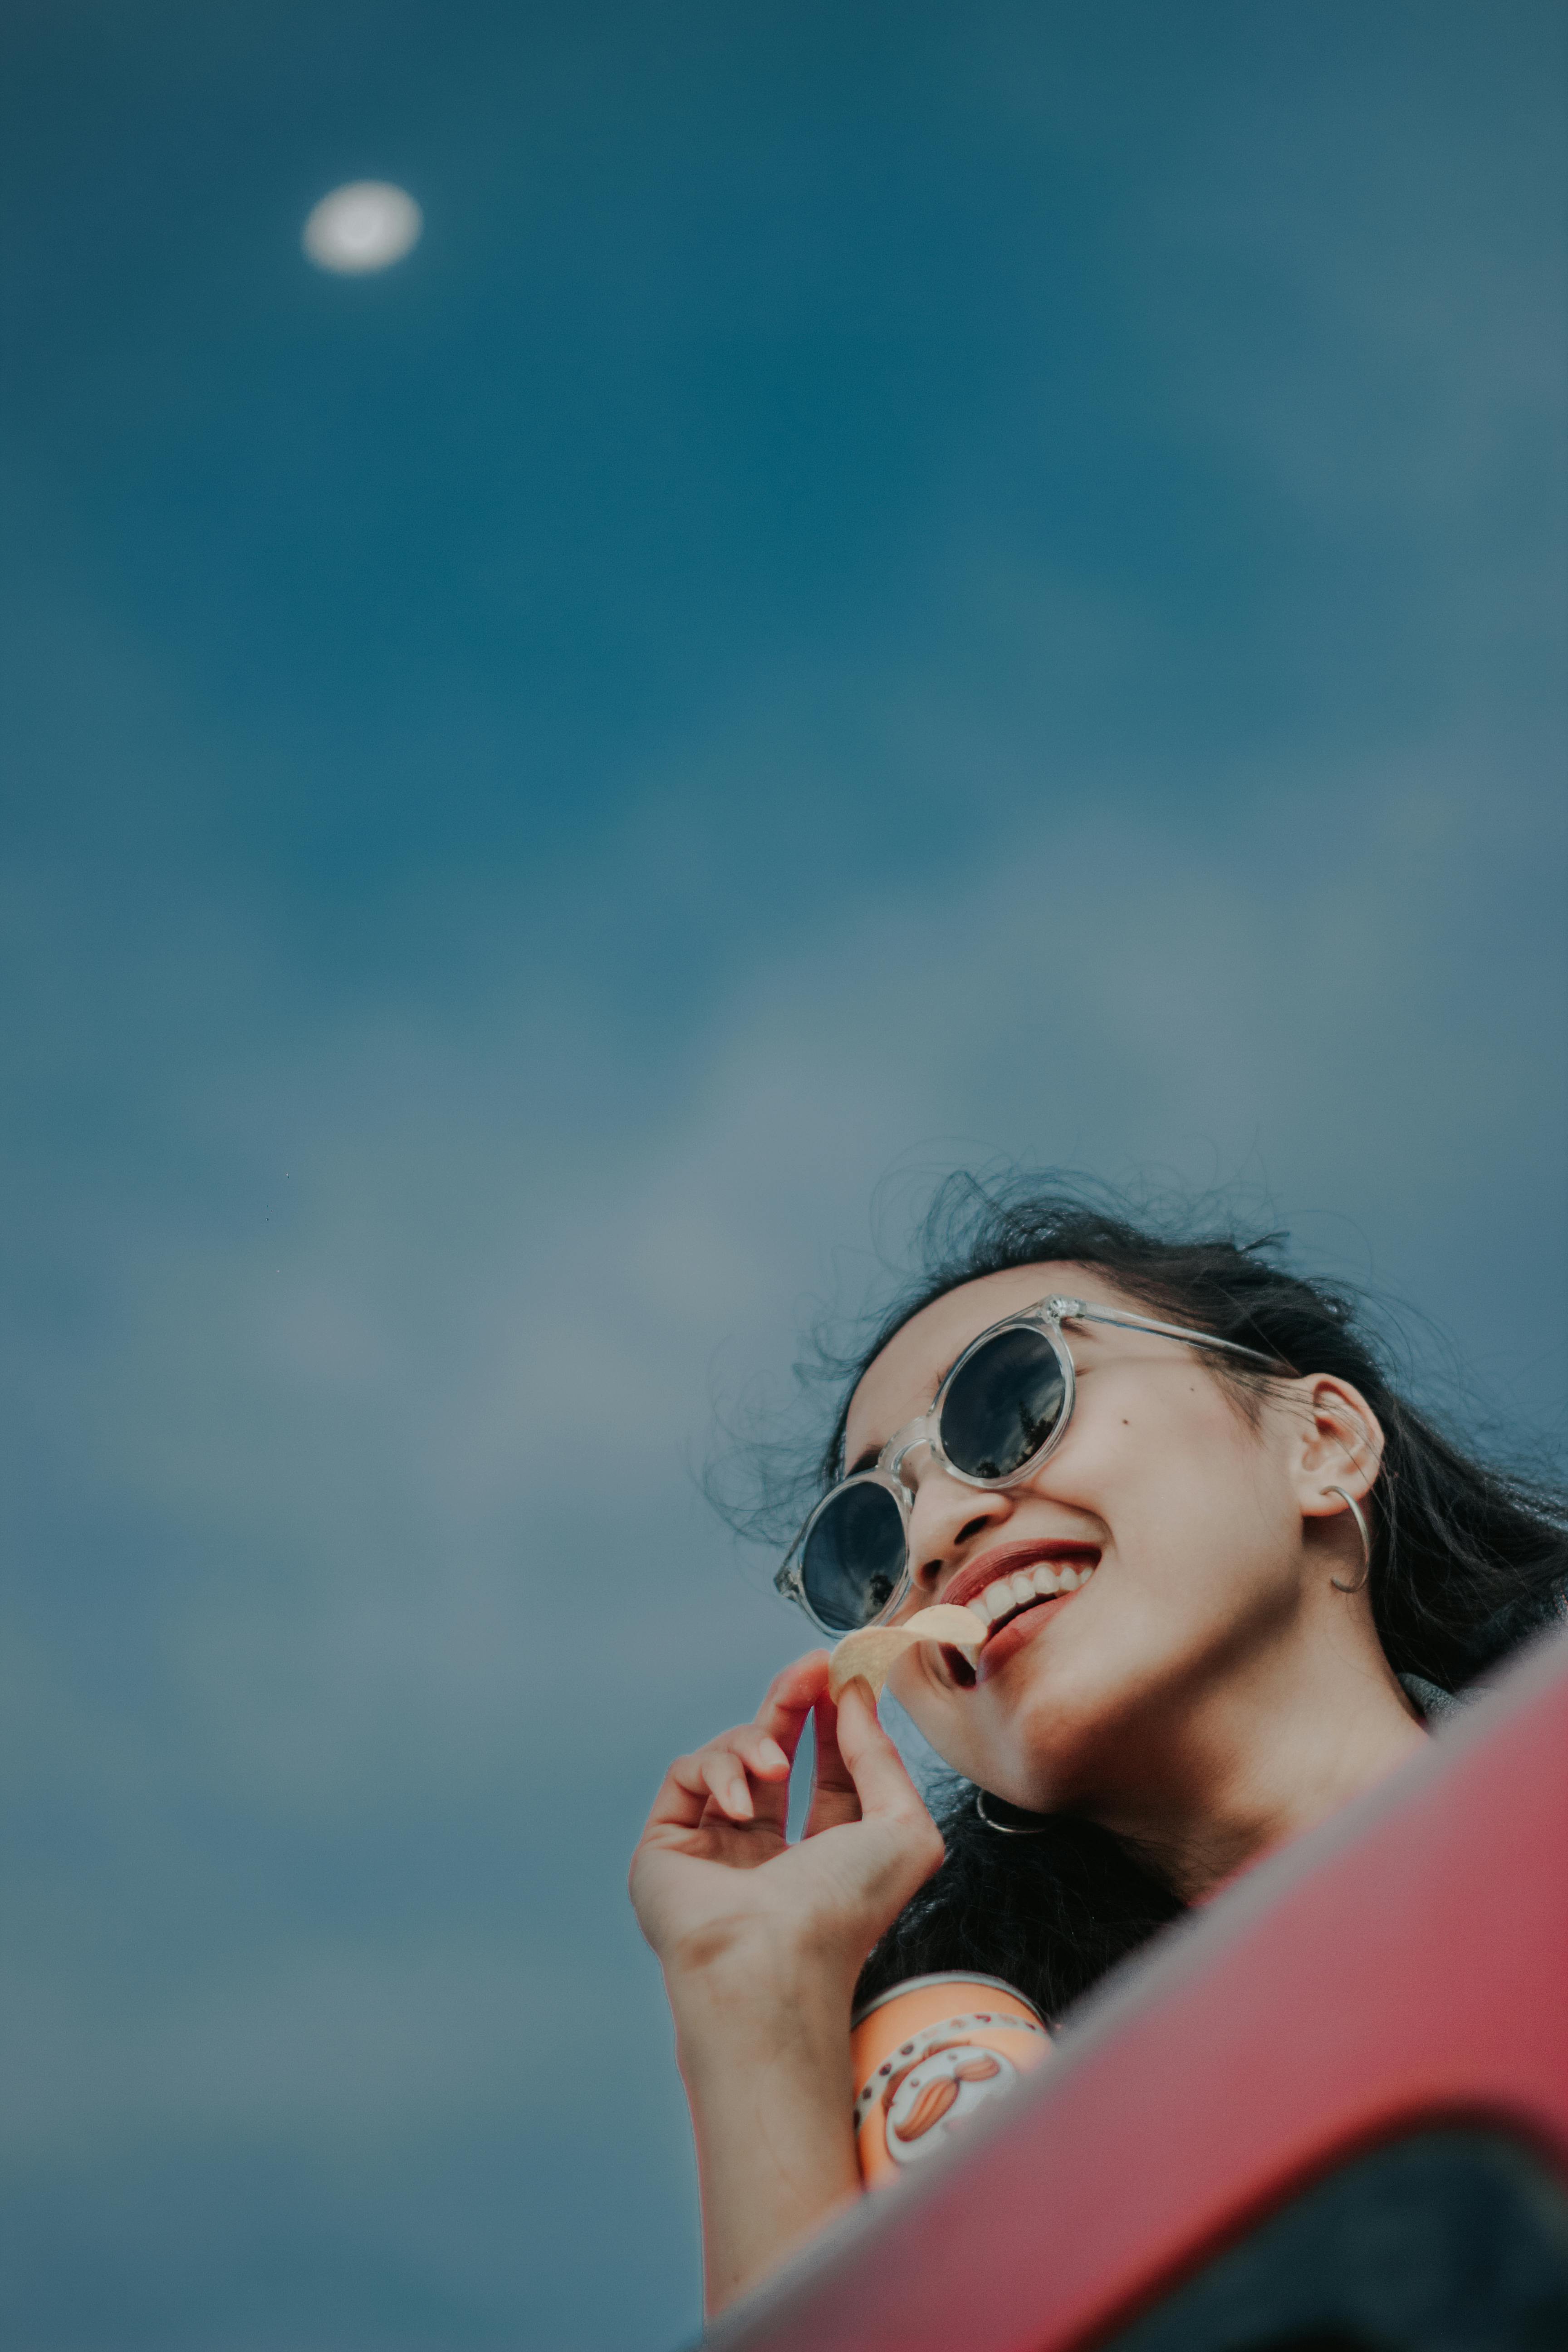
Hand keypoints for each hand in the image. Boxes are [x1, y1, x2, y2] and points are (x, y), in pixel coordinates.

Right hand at [629, 1652, 944, 2004]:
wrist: (772, 1962)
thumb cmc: (844, 1910)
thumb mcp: (902, 1829)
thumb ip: (881, 1757)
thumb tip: (855, 1698)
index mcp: (823, 1862)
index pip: (826, 1779)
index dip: (834, 1725)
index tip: (842, 1677)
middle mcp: (766, 1857)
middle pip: (773, 1756)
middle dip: (792, 1706)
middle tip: (810, 1667)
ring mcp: (713, 1851)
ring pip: (728, 1758)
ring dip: (757, 1743)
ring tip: (773, 1768)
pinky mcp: (665, 1845)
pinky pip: (685, 1775)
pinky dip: (715, 1771)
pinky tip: (738, 1802)